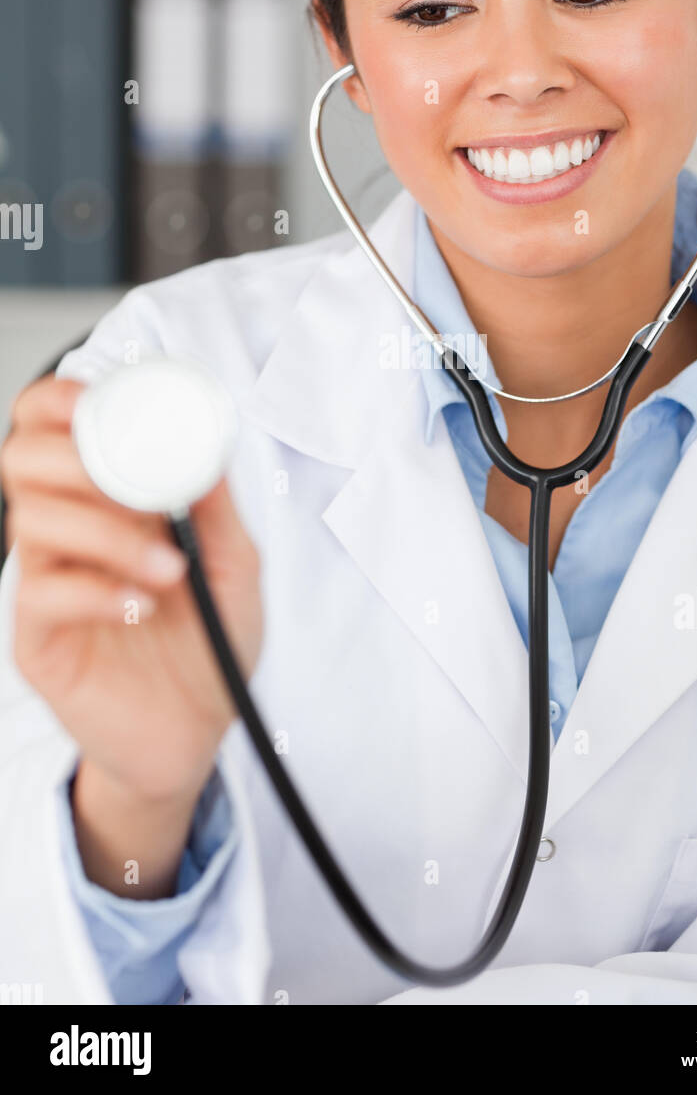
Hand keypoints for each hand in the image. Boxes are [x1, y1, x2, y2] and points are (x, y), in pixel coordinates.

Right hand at [1, 373, 262, 804]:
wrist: (198, 733)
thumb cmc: (209, 644)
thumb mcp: (235, 566)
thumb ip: (216, 507)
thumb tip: (205, 447)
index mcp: (107, 499)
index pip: (50, 427)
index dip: (61, 401)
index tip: (99, 402)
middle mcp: (68, 531)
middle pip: (22, 458)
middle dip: (80, 459)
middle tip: (139, 491)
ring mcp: (48, 583)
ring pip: (32, 519)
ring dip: (108, 533)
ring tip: (169, 570)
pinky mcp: (38, 639)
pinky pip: (41, 592)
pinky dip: (96, 589)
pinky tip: (139, 605)